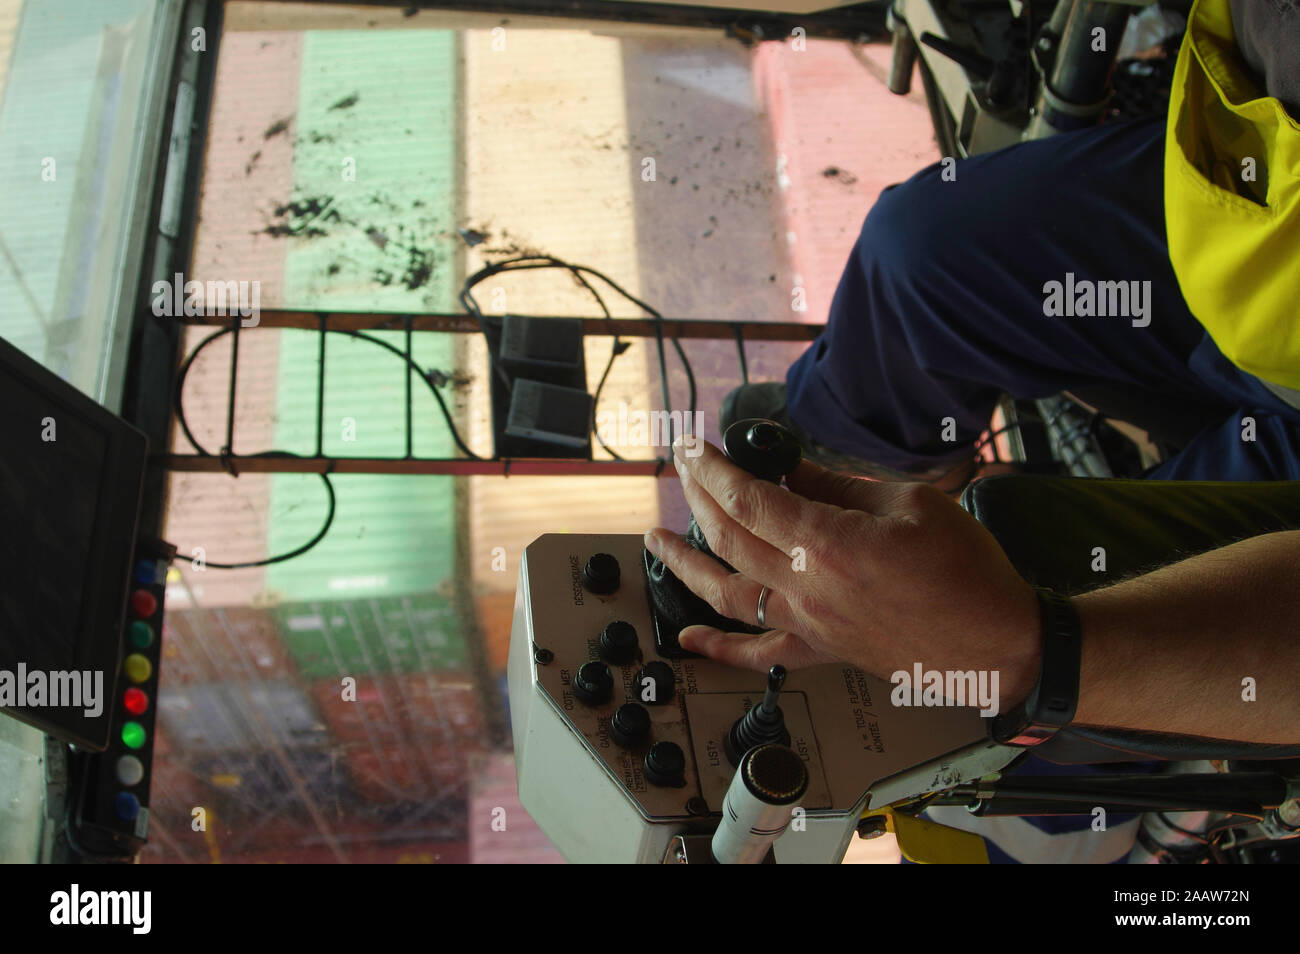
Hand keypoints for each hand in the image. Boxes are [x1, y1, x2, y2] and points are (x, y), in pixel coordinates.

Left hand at [643, 438, 1042, 709]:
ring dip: (685, 564)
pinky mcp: (821, 650)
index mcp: (827, 543)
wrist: (997, 642)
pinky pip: (757, 653)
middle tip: (682, 468)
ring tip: (656, 539)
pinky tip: (688, 636)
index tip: (692, 447)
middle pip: (729, 537)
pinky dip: (718, 647)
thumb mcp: (908, 504)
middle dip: (697, 496)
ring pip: (726, 593)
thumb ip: (840, 486)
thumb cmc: (965, 570)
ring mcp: (809, 624)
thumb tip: (793, 471)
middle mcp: (807, 587)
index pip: (748, 499)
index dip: (712, 469)